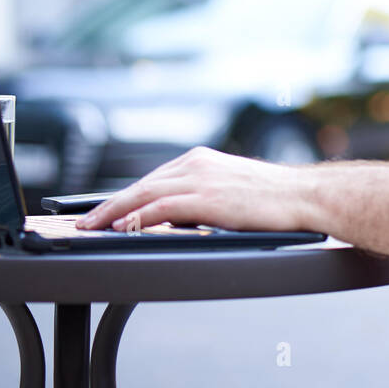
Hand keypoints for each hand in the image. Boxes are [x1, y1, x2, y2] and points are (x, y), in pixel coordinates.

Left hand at [74, 147, 316, 233]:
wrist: (304, 197)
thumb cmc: (274, 200)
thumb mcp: (230, 191)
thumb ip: (201, 197)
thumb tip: (176, 218)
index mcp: (201, 159)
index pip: (151, 179)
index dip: (124, 197)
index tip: (103, 211)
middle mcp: (196, 163)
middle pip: (140, 184)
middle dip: (108, 205)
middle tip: (84, 221)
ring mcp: (201, 178)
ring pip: (144, 193)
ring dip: (113, 212)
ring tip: (92, 227)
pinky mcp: (208, 197)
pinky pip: (162, 206)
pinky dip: (138, 217)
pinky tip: (123, 227)